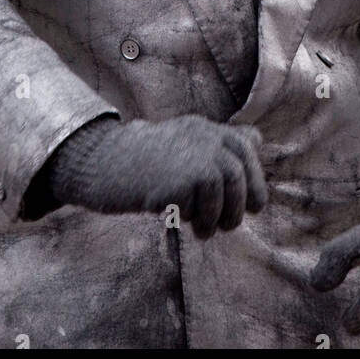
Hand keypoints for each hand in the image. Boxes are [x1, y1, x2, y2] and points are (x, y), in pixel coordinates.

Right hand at [41, 114, 266, 238]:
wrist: (102, 162)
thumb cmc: (144, 159)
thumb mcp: (184, 140)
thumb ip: (218, 141)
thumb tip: (256, 139)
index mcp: (204, 127)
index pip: (246, 147)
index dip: (255, 180)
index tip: (254, 205)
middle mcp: (201, 136)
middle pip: (238, 175)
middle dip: (238, 207)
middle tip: (227, 227)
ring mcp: (188, 155)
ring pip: (221, 194)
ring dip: (215, 219)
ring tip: (201, 231)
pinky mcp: (175, 179)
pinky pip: (195, 207)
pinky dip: (190, 218)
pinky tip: (177, 219)